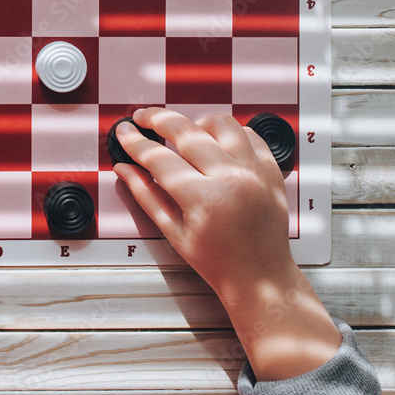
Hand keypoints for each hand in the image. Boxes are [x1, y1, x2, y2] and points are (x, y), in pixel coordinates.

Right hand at [113, 107, 293, 294]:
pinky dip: (228, 133)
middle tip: (142, 117)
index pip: (160, 158)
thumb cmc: (218, 262)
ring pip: (221, 123)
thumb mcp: (173, 233)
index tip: (125, 133)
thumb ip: (146, 195)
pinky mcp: (270, 169)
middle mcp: (232, 179)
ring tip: (184, 133)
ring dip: (196, 123)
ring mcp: (255, 171)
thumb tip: (124, 169)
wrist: (261, 277)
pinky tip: (215, 144)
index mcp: (205, 199)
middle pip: (187, 131)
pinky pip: (248, 134)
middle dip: (157, 119)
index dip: (136, 143)